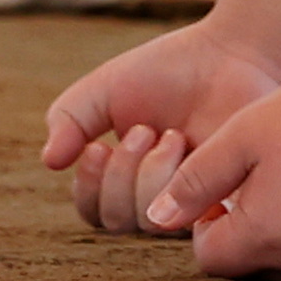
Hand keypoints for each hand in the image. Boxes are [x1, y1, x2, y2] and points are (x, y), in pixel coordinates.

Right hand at [42, 18, 280, 235]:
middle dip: (122, 176)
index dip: (88, 187)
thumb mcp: (104, 88)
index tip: (97, 146)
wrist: (230, 57)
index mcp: (125, 174)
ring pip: (152, 223)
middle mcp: (157, 194)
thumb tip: (50, 162)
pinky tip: (188, 147)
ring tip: (173, 135)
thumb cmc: (169, 70)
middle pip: (118, 221)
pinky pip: (192, 218)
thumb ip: (70, 119)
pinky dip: (179, 183)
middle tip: (144, 131)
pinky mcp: (228, 201)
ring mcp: (193, 200)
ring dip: (152, 176)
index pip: (94, 210)